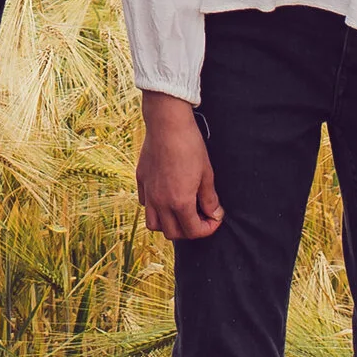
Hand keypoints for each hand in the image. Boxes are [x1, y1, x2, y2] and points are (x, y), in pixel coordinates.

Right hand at [136, 94, 223, 239]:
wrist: (167, 123)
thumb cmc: (190, 146)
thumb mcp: (206, 174)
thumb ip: (209, 199)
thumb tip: (214, 214)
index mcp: (179, 202)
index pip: (194, 231)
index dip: (209, 228)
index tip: (215, 218)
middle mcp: (160, 201)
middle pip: (173, 233)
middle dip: (189, 230)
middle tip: (200, 216)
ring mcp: (148, 191)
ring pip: (153, 224)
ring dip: (168, 224)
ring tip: (180, 212)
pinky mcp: (141, 179)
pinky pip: (145, 204)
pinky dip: (155, 207)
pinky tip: (166, 195)